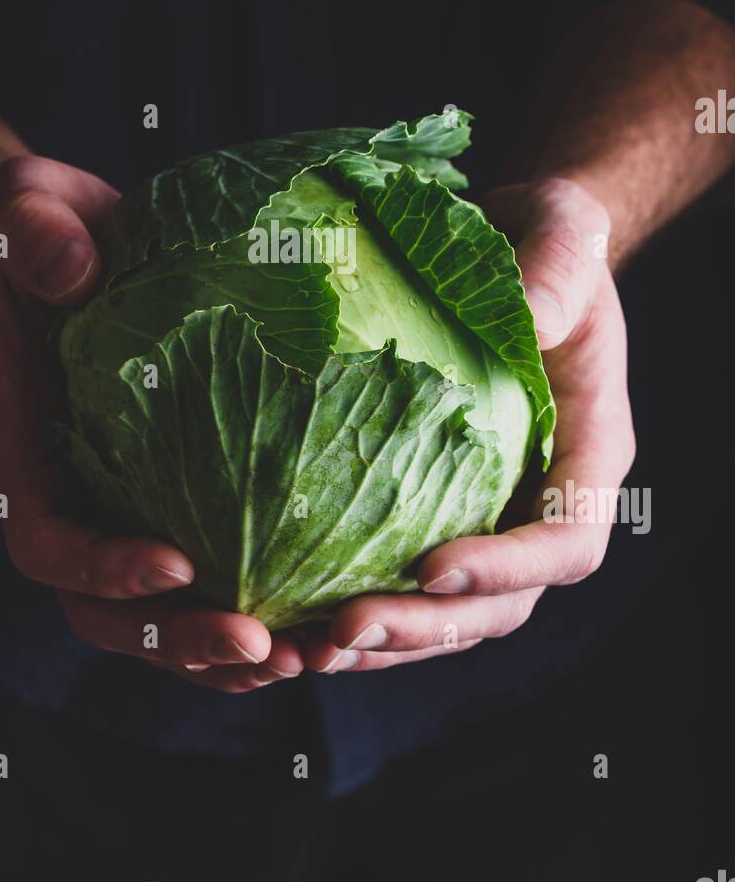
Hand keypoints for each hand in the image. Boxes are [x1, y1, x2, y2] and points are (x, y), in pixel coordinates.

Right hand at [0, 155, 302, 690]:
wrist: (76, 249)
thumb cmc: (52, 230)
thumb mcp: (30, 204)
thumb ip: (34, 228)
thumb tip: (69, 267)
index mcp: (28, 446)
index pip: (47, 538)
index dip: (100, 568)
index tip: (176, 565)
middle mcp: (71, 498)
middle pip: (106, 611)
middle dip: (178, 640)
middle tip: (260, 646)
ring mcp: (122, 510)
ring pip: (160, 619)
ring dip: (224, 653)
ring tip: (306, 654)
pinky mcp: (174, 504)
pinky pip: (208, 583)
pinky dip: (257, 613)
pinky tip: (323, 617)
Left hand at [302, 176, 635, 672]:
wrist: (517, 247)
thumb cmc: (548, 238)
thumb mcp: (561, 234)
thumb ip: (556, 273)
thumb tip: (529, 317)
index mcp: (587, 453)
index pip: (566, 542)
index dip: (507, 568)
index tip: (430, 567)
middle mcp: (543, 500)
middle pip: (501, 604)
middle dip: (427, 626)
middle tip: (343, 630)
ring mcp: (491, 514)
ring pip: (451, 613)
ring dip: (386, 639)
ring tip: (307, 647)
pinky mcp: (438, 508)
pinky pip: (404, 579)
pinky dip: (357, 601)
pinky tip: (296, 612)